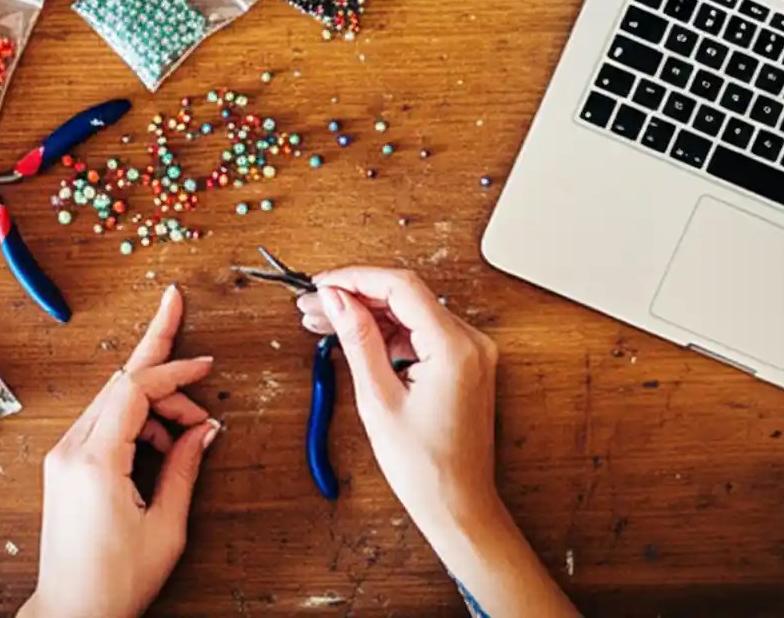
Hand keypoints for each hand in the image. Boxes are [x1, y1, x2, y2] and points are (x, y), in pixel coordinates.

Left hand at [20, 285, 219, 617]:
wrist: (72, 611)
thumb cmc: (113, 581)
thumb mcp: (165, 527)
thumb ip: (184, 468)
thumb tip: (202, 431)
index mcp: (95, 463)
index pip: (134, 390)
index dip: (173, 371)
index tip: (204, 366)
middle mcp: (71, 452)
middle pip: (118, 381)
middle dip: (155, 352)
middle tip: (172, 307)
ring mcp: (63, 458)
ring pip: (112, 399)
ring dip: (152, 397)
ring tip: (188, 421)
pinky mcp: (65, 467)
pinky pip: (103, 422)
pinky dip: (135, 419)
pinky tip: (162, 439)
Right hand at [296, 267, 498, 531]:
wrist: (458, 504)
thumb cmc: (425, 467)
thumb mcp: (379, 400)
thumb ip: (358, 341)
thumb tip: (338, 301)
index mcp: (454, 348)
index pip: (400, 287)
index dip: (355, 278)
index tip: (322, 284)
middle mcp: (470, 342)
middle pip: (406, 296)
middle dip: (356, 295)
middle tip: (313, 304)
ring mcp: (470, 352)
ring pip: (411, 312)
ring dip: (368, 313)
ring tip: (323, 320)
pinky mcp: (464, 363)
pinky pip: (421, 333)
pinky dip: (387, 332)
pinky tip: (354, 337)